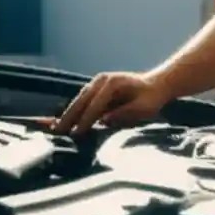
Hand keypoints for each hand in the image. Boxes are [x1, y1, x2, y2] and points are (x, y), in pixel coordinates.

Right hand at [52, 71, 171, 135]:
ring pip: (79, 99)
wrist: (156, 85)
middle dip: (69, 117)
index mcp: (113, 84)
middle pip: (81, 100)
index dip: (85, 121)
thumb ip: (124, 113)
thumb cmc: (151, 98)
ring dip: (69, 114)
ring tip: (58, 129)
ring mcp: (98, 82)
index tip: (76, 134)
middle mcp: (102, 80)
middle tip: (57, 133)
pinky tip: (68, 121)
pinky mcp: (97, 87)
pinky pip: (83, 100)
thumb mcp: (143, 108)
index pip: (95, 105)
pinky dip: (75, 110)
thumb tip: (103, 120)